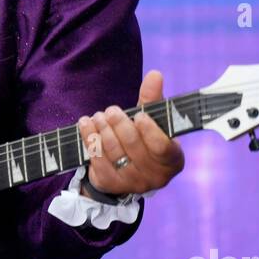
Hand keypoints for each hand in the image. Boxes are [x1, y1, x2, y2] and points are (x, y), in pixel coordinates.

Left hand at [76, 69, 184, 196]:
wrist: (124, 169)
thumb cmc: (143, 138)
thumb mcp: (151, 121)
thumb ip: (153, 99)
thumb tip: (155, 74)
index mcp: (173, 160)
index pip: (162, 146)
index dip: (149, 130)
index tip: (139, 115)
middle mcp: (156, 177)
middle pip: (133, 145)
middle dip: (119, 124)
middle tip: (111, 110)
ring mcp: (132, 183)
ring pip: (114, 151)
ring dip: (102, 129)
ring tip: (98, 116)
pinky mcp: (110, 184)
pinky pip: (97, 158)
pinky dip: (90, 138)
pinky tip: (86, 125)